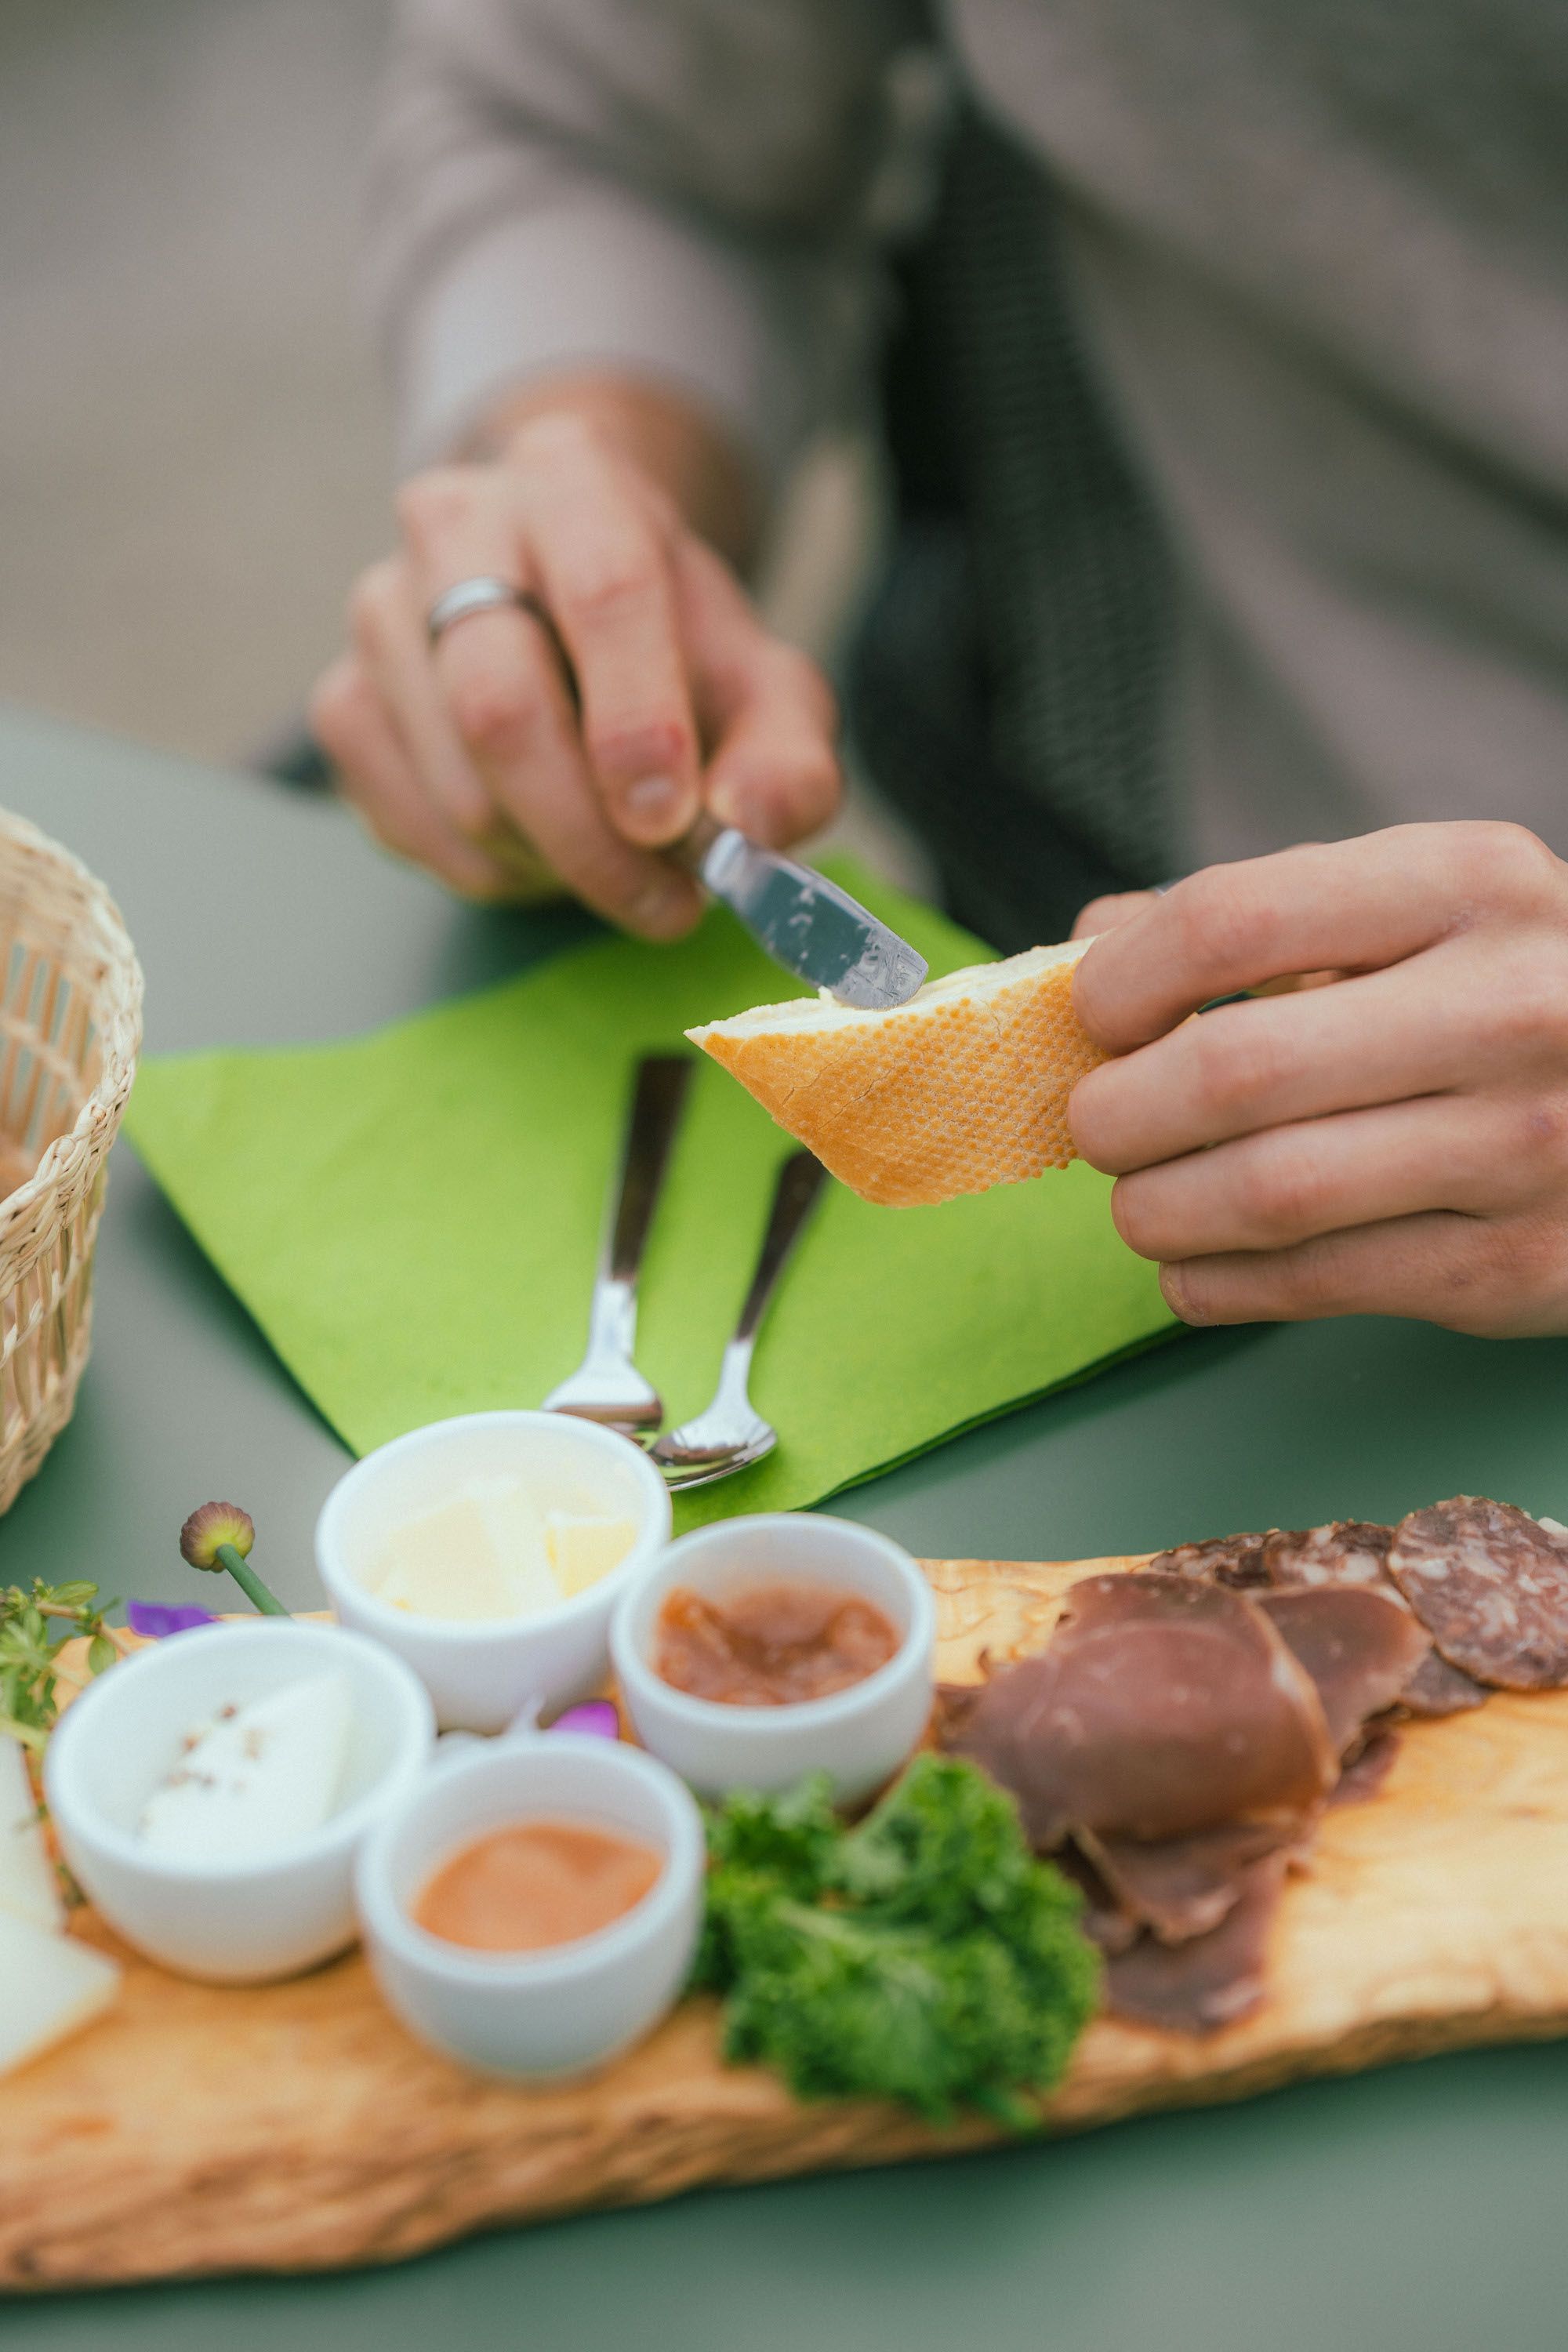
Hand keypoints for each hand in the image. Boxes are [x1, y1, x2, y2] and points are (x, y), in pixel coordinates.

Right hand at [310, 408, 839, 934]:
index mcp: (576, 480)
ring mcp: (380, 611)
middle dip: (587, 832)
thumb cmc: (680, 658)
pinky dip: (491, 873)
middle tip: (663, 902)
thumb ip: (790, 764)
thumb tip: (747, 826)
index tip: (672, 823)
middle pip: (500, 703)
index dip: (638, 720)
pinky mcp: (343, 701)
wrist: (583, 621)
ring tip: (612, 863)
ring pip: (456, 787)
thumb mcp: (771, 696)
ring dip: (550, 863)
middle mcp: (455, 523)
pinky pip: (410, 826)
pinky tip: (543, 850)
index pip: (603, 591)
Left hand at [1068, 824, 1567, 1336]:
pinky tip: (1197, 1265)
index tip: (1096, 1015)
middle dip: (1119, 1112)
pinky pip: (1313, 1285)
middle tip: (1100, 1125)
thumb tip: (1087, 951)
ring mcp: (1526, 1145)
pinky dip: (1214, 1282)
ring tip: (1141, 1199)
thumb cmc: (1511, 998)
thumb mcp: (1420, 913)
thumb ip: (1258, 921)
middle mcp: (1511, 1007)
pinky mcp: (1517, 1267)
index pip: (1234, 920)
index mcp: (1471, 886)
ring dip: (1154, 1209)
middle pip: (1234, 1069)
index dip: (1124, 981)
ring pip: (1263, 1193)